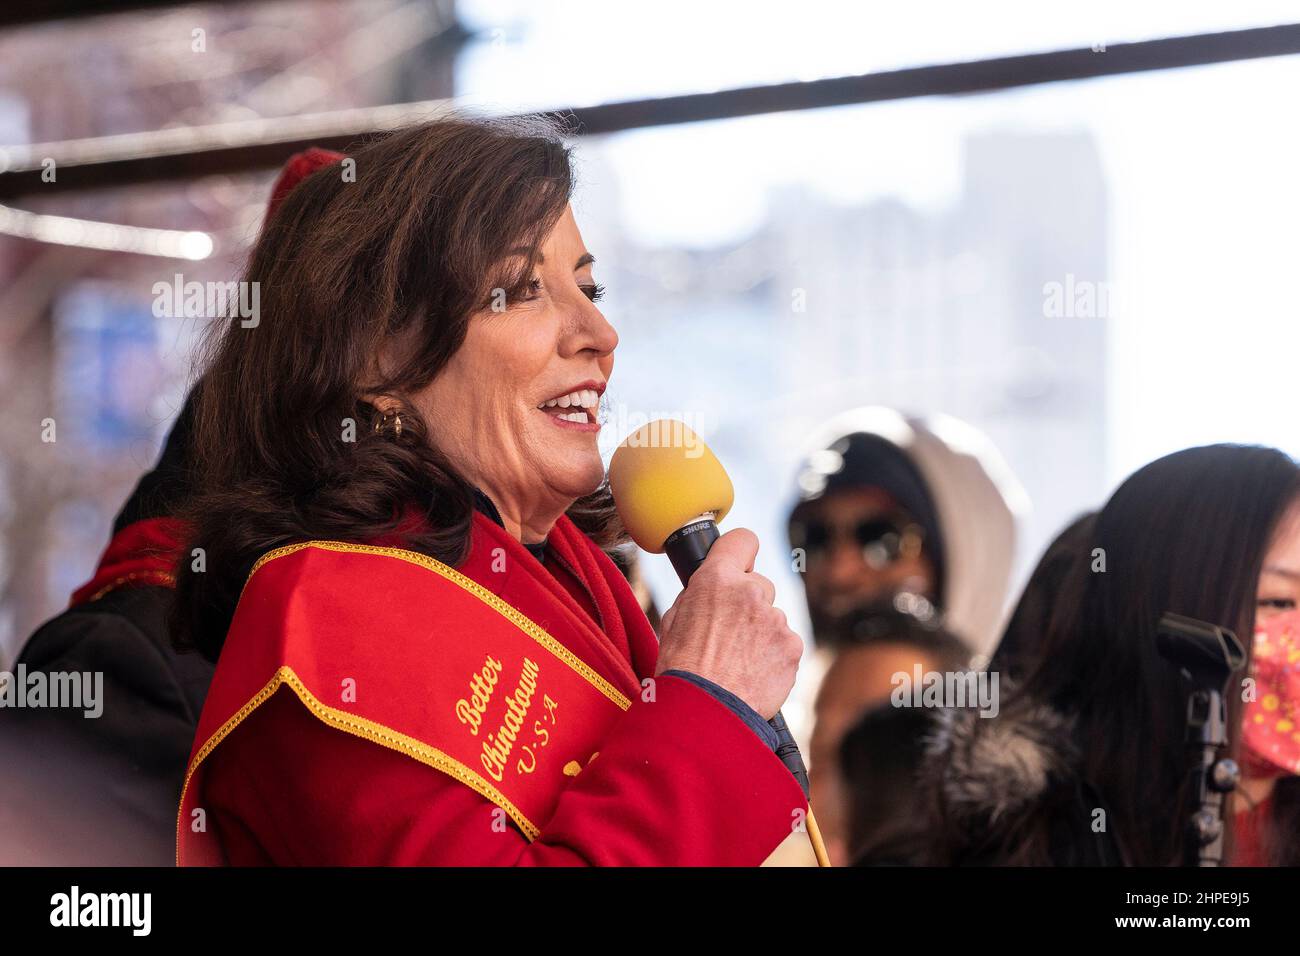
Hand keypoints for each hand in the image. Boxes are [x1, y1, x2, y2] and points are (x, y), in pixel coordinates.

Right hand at [655, 528, 802, 719]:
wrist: (705, 713)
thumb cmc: (682, 670)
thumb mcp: (674, 620)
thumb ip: (699, 594)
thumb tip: (711, 585)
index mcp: (716, 580)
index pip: (743, 540)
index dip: (740, 553)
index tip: (739, 565)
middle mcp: (751, 592)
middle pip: (759, 584)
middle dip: (748, 603)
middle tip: (729, 633)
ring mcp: (776, 619)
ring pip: (772, 617)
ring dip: (760, 633)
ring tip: (737, 661)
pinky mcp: (793, 646)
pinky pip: (785, 642)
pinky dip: (773, 655)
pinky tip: (752, 673)